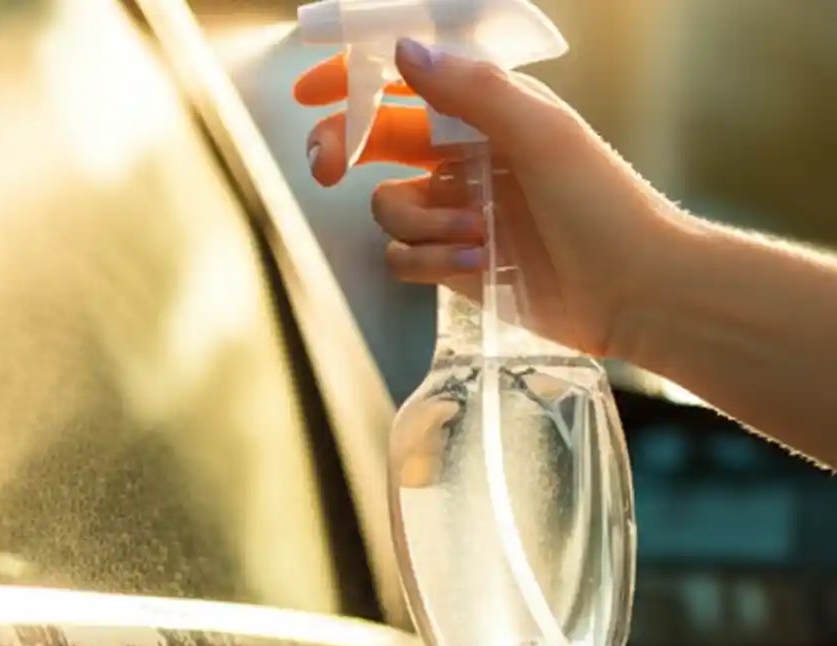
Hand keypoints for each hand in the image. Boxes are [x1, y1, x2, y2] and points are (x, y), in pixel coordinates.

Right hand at [294, 41, 686, 357]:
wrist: (638, 292)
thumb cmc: (604, 203)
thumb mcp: (543, 133)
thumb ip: (472, 90)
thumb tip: (401, 50)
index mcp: (484, 113)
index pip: (404, 83)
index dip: (353, 80)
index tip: (311, 92)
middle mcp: (461, 157)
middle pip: (373, 142)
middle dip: (343, 149)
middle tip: (326, 168)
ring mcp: (454, 211)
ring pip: (385, 207)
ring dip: (420, 222)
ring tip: (475, 233)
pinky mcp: (451, 262)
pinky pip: (402, 257)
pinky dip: (429, 260)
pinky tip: (477, 261)